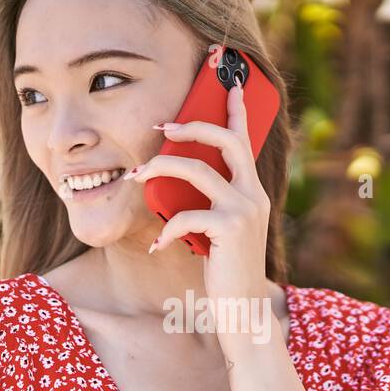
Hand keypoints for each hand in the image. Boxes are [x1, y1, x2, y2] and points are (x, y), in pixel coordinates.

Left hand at [125, 76, 270, 329]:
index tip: (229, 81)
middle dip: (193, 127)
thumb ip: (207, 201)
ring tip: (136, 176)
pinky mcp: (230, 229)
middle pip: (226, 141)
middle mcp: (253, 195)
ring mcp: (244, 211)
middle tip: (163, 126)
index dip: (237, 109)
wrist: (241, 308)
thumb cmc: (224, 269)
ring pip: (199, 170)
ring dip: (162, 167)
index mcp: (251, 191)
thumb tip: (173, 176)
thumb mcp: (216, 229)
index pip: (245, 140)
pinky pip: (187, 216)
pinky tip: (158, 246)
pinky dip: (166, 229)